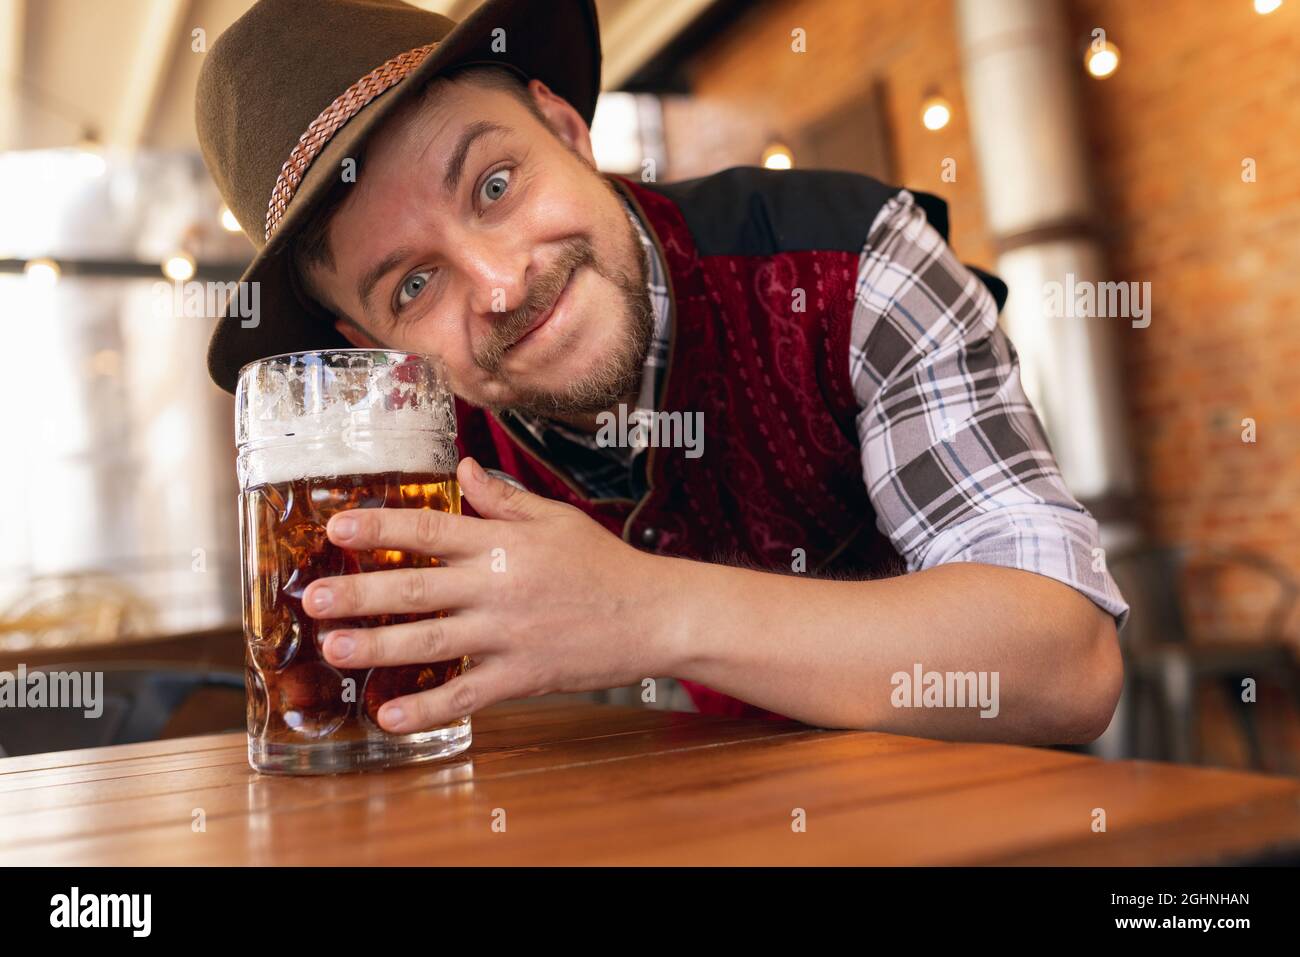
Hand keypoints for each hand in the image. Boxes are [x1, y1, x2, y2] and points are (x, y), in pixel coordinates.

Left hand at [301, 457, 672, 732]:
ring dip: (378, 647)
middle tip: (311, 600)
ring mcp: (508, 635)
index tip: (336, 528)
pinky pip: (466, 694)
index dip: (379, 528)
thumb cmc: (604, 564)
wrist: (654, 615)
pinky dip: (427, 707)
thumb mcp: (556, 519)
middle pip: (416, 588)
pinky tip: (389, 715)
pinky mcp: (522, 676)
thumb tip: (462, 469)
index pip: (429, 531)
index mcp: (503, 544)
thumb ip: (503, 499)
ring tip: (334, 650)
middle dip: (359, 594)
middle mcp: (498, 587)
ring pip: (431, 642)